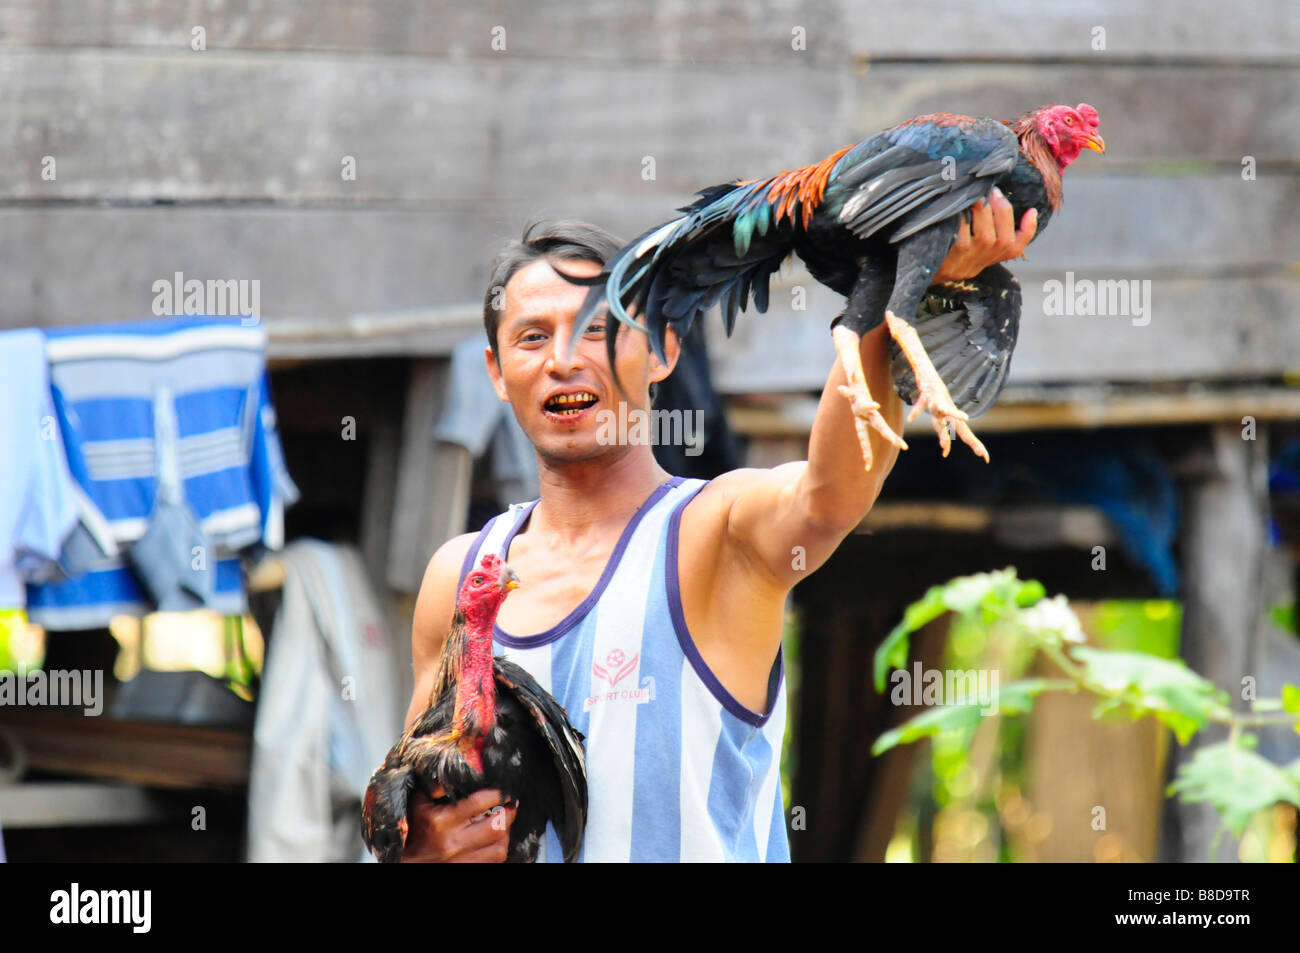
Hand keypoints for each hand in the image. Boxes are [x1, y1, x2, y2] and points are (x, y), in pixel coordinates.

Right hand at [399, 787, 517, 862]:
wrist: (404, 863)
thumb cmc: (412, 831)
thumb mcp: (417, 804)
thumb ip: (434, 786)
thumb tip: (453, 775)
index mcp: (441, 821)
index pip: (478, 803)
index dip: (497, 794)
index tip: (503, 790)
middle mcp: (452, 843)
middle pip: (496, 827)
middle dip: (508, 813)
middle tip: (510, 805)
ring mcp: (461, 861)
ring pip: (499, 847)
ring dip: (506, 832)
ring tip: (504, 822)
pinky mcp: (467, 870)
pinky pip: (495, 861)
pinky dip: (500, 849)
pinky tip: (496, 839)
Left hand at [933, 187, 1036, 283]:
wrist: (919, 269)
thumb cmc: (945, 251)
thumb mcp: (968, 248)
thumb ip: (984, 230)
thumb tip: (994, 198)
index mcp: (988, 259)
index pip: (1015, 248)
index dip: (1028, 230)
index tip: (1031, 211)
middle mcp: (980, 262)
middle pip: (1003, 240)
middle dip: (1002, 212)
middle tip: (993, 192)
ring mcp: (966, 260)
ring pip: (985, 237)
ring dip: (983, 211)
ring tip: (976, 195)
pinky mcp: (950, 256)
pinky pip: (961, 234)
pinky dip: (962, 218)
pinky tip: (957, 206)